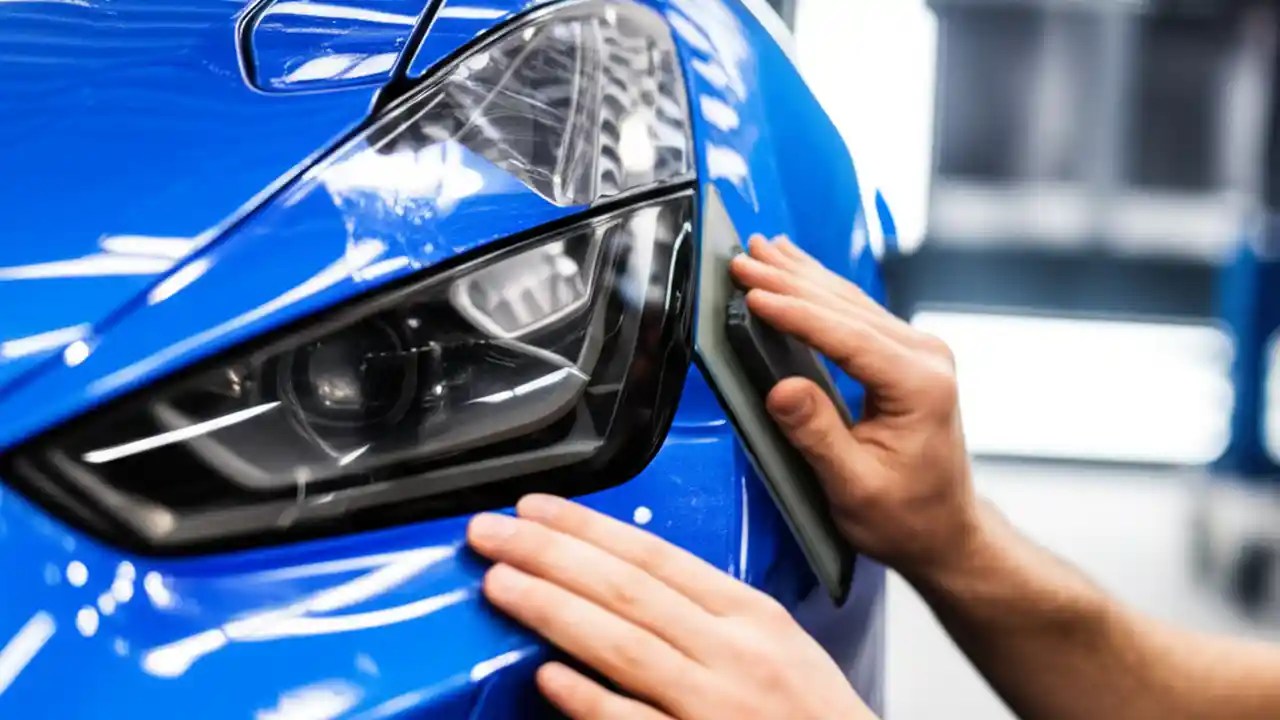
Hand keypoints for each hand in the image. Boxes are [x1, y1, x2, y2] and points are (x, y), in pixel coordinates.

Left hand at [467, 495, 876, 719]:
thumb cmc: (813, 717)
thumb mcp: (777, 644)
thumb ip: (708, 612)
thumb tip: (627, 585)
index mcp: (751, 615)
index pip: (655, 555)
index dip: (587, 528)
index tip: (535, 509)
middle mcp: (733, 653)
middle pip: (626, 589)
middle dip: (549, 555)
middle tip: (491, 533)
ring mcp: (717, 706)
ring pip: (622, 645)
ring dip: (553, 609)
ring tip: (500, 585)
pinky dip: (590, 699)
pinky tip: (548, 677)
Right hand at [729, 235, 979, 580]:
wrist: (944, 530)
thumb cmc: (905, 517)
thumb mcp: (853, 487)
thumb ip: (816, 435)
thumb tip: (780, 389)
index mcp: (918, 385)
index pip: (845, 335)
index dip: (793, 311)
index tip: (751, 291)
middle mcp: (925, 357)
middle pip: (845, 307)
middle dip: (788, 279)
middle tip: (742, 257)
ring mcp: (919, 352)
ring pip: (850, 301)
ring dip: (801, 275)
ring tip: (762, 249)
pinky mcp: (906, 355)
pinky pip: (856, 313)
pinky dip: (819, 291)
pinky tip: (797, 270)